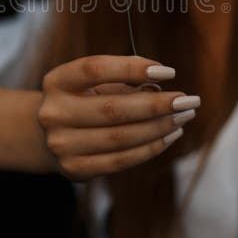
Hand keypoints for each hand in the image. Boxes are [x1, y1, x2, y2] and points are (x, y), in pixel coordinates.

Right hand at [36, 55, 199, 181]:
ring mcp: (61, 145)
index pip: (95, 68)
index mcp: (56, 81)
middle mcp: (53, 113)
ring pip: (120, 137)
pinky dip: (150, 148)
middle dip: (157, 104)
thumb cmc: (83, 100)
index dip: (132, 68)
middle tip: (189, 100)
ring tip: (184, 116)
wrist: (49, 135)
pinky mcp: (74, 169)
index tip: (169, 72)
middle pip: (112, 108)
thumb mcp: (94, 83)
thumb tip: (160, 87)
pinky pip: (120, 160)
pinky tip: (169, 135)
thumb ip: (123, 82)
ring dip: (159, 127)